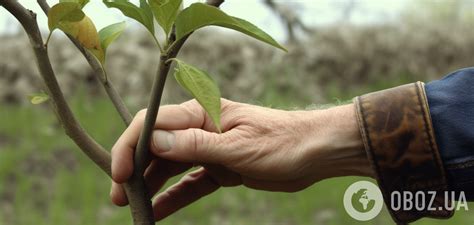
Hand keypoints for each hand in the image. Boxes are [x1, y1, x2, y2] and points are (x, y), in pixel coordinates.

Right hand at [110, 99, 371, 220]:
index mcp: (202, 112)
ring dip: (151, 185)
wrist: (316, 152)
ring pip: (170, 167)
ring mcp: (210, 148)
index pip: (153, 124)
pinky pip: (191, 183)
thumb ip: (195, 145)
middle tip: (120, 198)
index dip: (130, 147)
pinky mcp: (220, 167)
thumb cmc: (283, 142)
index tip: (119, 173)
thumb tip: (153, 143)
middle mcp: (201, 127)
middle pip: (156, 147)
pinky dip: (175, 197)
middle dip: (135, 170)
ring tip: (134, 208)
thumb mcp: (239, 146)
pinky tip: (159, 211)